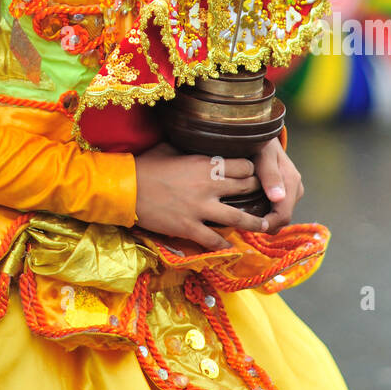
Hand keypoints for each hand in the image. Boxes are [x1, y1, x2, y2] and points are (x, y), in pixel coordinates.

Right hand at [134, 142, 269, 250]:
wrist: (126, 188)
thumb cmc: (146, 164)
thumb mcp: (169, 148)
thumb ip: (189, 149)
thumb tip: (196, 142)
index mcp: (205, 163)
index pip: (242, 165)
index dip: (251, 169)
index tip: (254, 173)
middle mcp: (208, 186)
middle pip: (246, 188)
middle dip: (257, 191)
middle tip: (264, 196)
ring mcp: (200, 209)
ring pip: (238, 218)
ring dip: (254, 223)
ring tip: (265, 225)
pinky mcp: (189, 227)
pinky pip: (213, 240)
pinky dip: (224, 245)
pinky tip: (231, 247)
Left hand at [253, 138, 303, 232]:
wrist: (264, 136)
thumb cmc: (261, 143)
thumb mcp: (263, 155)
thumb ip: (270, 175)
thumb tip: (278, 198)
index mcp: (291, 181)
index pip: (283, 216)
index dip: (266, 224)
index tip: (247, 224)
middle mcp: (295, 188)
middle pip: (282, 219)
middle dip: (265, 223)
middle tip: (242, 221)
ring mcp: (292, 190)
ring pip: (280, 215)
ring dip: (265, 218)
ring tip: (245, 214)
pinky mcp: (287, 191)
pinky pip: (278, 209)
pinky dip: (266, 211)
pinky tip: (251, 207)